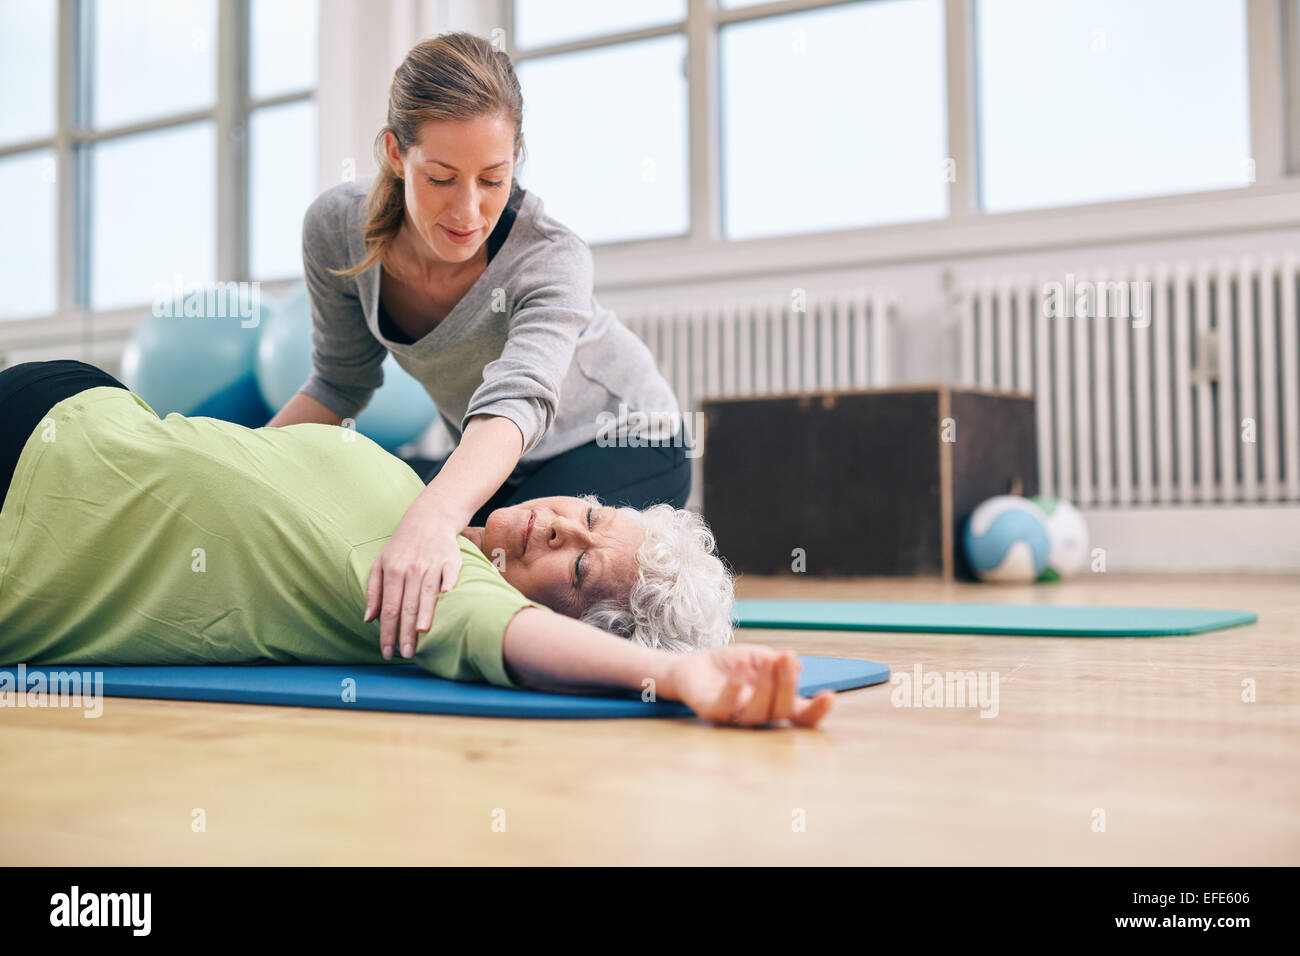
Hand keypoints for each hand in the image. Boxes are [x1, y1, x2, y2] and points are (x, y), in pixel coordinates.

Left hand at [364, 501, 462, 659]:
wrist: (429, 517)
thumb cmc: (402, 545)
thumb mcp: (380, 564)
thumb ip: (373, 592)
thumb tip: (368, 619)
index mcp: (392, 571)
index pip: (388, 608)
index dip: (387, 632)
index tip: (387, 652)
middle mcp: (411, 568)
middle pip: (407, 606)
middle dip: (405, 633)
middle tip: (406, 654)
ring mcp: (432, 563)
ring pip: (426, 594)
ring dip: (423, 616)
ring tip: (420, 637)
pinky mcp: (451, 559)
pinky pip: (450, 576)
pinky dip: (449, 586)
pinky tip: (447, 602)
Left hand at [667, 646, 834, 727]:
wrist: (693, 665)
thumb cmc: (730, 665)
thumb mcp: (757, 656)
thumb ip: (775, 663)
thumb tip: (797, 667)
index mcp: (775, 704)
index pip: (801, 716)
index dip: (817, 711)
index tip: (829, 696)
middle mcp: (759, 716)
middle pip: (781, 712)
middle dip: (787, 684)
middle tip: (787, 658)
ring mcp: (735, 718)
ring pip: (757, 714)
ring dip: (765, 685)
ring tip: (767, 660)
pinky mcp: (711, 714)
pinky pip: (724, 709)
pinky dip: (734, 689)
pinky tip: (741, 669)